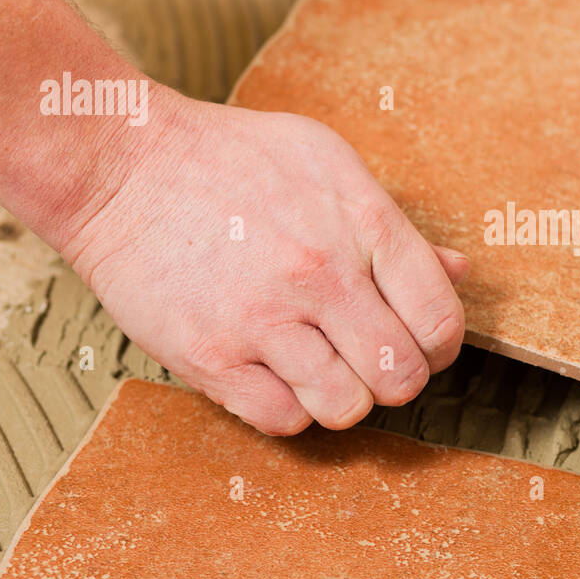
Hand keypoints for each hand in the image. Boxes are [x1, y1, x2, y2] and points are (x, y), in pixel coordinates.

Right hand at [60, 91, 468, 434]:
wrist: (121, 166)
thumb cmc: (231, 158)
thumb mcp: (327, 165)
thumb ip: (394, 226)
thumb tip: (458, 270)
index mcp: (361, 223)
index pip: (440, 318)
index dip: (441, 346)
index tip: (422, 344)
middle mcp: (320, 274)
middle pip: (401, 376)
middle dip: (397, 379)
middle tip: (372, 363)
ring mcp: (264, 318)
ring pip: (346, 408)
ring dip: (343, 398)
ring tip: (322, 370)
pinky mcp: (210, 355)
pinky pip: (282, 420)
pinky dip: (289, 409)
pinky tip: (276, 376)